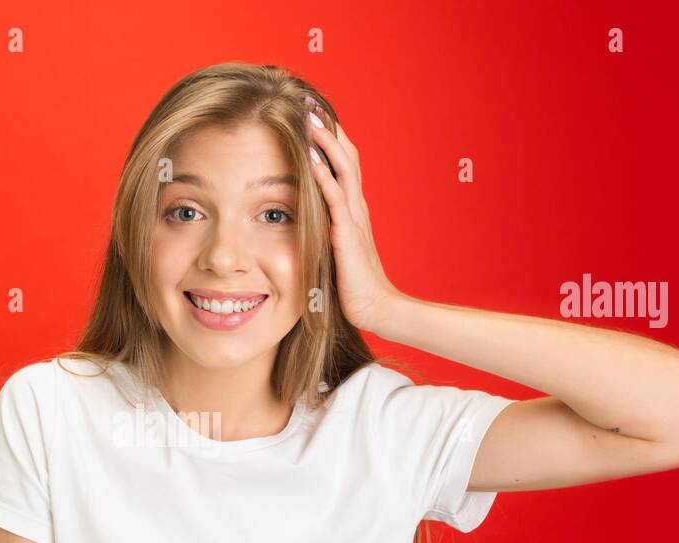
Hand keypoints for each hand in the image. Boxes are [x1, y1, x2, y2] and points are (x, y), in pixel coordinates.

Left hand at [304, 97, 403, 335]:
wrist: (375, 308)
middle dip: (327, 126)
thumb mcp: (334, 249)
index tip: (309, 113)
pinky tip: (309, 156)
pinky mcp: (347, 233)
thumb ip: (323, 230)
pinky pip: (334, 197)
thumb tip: (302, 221)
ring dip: (324, 140)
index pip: (342, 162)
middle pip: (345, 154)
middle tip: (308, 99)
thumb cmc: (352, 284)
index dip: (328, 137)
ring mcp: (354, 217)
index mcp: (352, 209)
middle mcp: (356, 206)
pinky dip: (322, 173)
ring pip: (342, 167)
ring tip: (308, 115)